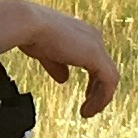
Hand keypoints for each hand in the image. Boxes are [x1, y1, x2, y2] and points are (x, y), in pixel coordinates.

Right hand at [0, 0, 119, 117]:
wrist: (28, 25)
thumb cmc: (31, 34)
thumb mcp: (46, 54)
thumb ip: (57, 66)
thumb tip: (63, 79)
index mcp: (81, 34)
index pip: (95, 60)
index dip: (93, 80)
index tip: (87, 95)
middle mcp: (92, 37)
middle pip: (105, 69)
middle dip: (99, 90)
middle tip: (90, 106)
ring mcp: (96, 45)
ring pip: (110, 77)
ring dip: (101, 98)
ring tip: (88, 112)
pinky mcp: (95, 55)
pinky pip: (108, 81)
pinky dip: (102, 97)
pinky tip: (89, 109)